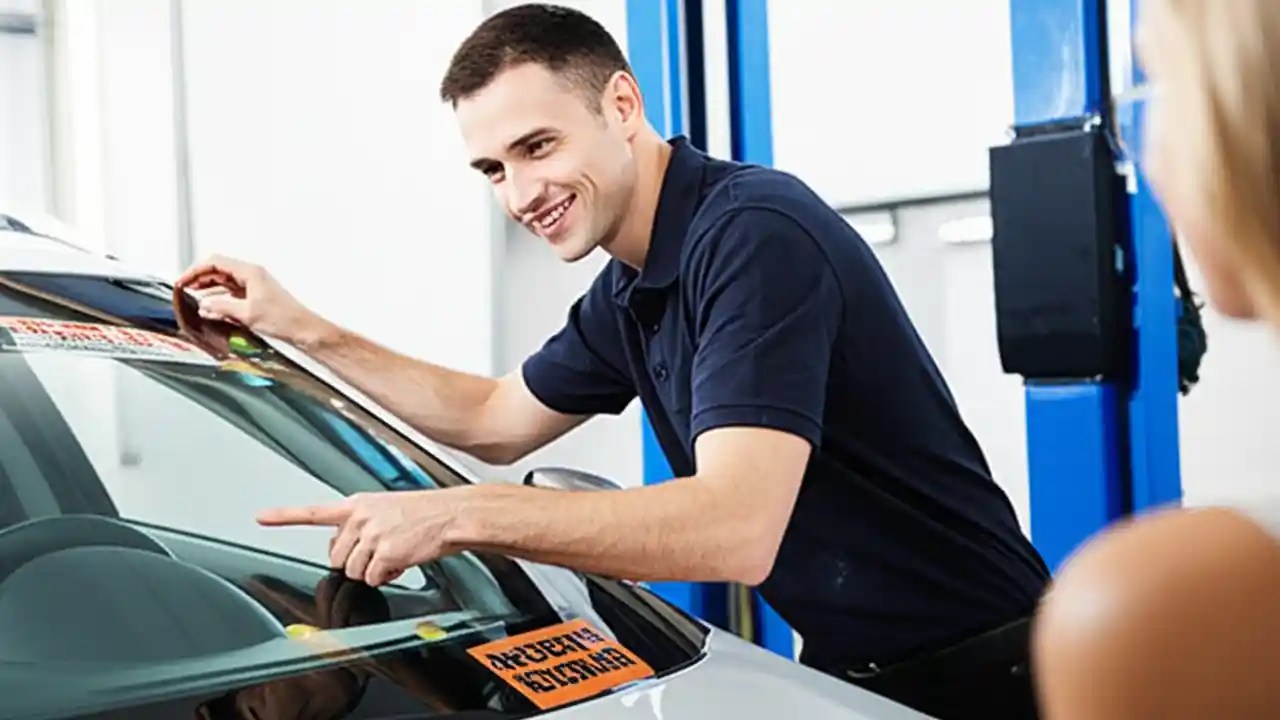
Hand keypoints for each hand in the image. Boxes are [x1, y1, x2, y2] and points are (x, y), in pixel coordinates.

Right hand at [174, 254, 330, 346]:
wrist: (303, 329)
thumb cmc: (284, 318)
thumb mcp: (247, 313)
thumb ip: (221, 307)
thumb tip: (203, 305)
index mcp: (250, 272)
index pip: (215, 262)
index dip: (195, 270)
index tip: (182, 281)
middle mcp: (251, 276)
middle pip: (218, 270)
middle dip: (199, 279)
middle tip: (183, 289)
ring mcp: (253, 286)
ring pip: (223, 283)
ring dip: (207, 289)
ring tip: (192, 298)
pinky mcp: (255, 298)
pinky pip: (231, 294)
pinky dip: (218, 298)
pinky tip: (210, 307)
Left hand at [257, 489, 467, 585]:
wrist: (451, 515)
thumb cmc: (425, 513)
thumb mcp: (387, 509)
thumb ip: (359, 524)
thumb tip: (341, 545)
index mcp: (358, 505)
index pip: (314, 511)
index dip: (284, 516)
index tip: (261, 516)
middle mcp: (361, 518)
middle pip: (335, 557)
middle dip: (354, 562)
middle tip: (378, 553)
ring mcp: (371, 536)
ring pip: (352, 571)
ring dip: (371, 571)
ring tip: (394, 554)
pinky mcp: (384, 553)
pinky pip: (372, 579)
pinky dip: (386, 577)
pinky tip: (401, 562)